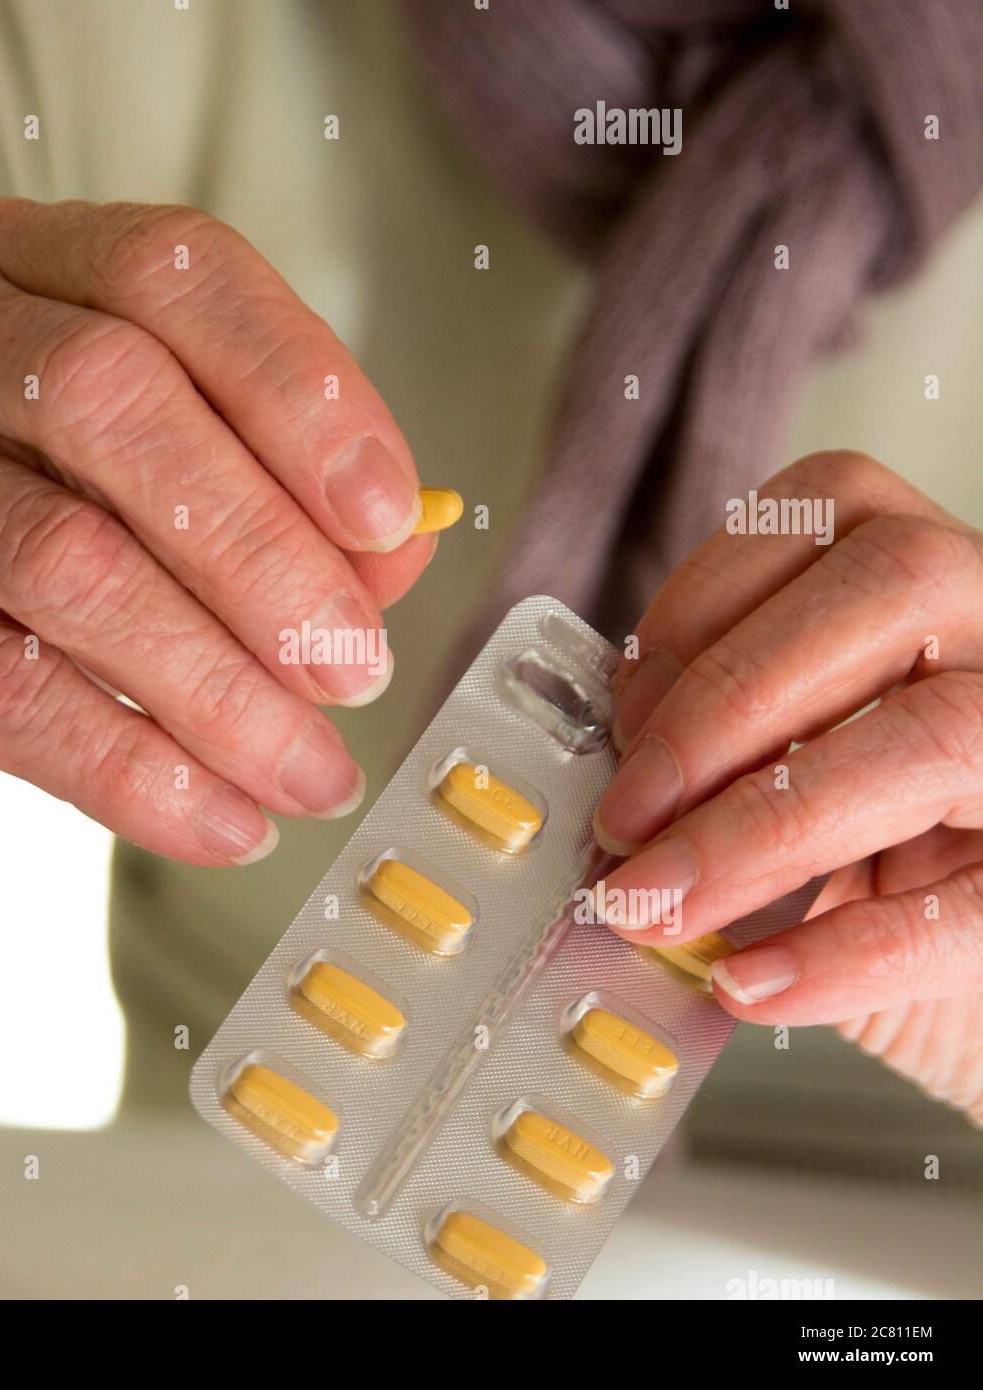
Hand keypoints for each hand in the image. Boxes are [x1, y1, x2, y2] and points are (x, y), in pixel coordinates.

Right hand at [0, 198, 434, 882]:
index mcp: (22, 264)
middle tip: (356, 670)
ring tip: (308, 769)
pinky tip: (216, 819)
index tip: (391, 517)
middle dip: (266, 553)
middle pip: (114, 402)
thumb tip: (403, 551)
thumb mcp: (150, 495)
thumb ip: (279, 504)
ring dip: (217, 685)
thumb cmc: (17, 545)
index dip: (301, 390)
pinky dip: (129, 768)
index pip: (175, 272)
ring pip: (63, 560)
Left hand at [592, 452, 982, 1120]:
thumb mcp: (786, 759)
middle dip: (725, 706)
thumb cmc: (861, 846)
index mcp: (925, 574)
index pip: (824, 508)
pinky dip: (841, 955)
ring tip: (653, 904)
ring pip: (933, 733)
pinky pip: (965, 912)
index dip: (703, 605)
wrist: (951, 968)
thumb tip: (615, 763)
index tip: (620, 716)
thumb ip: (717, 734)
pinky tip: (746, 983)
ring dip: (761, 826)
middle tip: (620, 822)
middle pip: (889, 589)